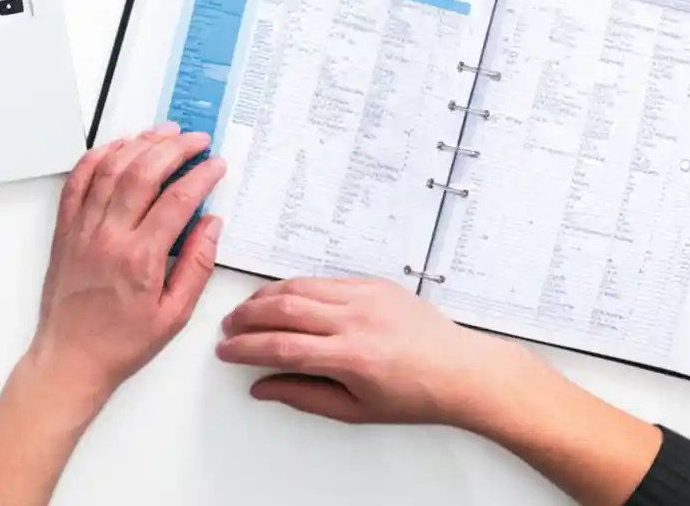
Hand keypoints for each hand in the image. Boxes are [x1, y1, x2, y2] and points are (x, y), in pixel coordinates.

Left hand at [0, 125, 226, 505]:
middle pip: (143, 172)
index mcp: (139, 259)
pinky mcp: (65, 230)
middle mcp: (108, 237)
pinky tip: (116, 147)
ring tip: (162, 132)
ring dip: (138, 143)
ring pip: (110, 169)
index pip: (177, 200)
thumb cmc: (120, 343)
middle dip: (174, 148)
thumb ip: (196, 266)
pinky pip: (78, 182)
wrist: (70, 358)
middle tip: (195, 140)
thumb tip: (211, 225)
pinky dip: (96, 157)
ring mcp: (82, 229)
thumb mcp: (174, 315)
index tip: (215, 165)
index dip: (200, 175)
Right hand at [216, 277, 538, 428]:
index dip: (246, 348)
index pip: (281, 347)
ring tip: (248, 310)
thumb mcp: (355, 410)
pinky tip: (282, 297)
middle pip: (284, 310)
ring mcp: (366, 297)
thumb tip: (263, 387)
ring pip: (299, 287)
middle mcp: (356, 321)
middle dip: (247, 317)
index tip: (227, 351)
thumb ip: (303, 396)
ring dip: (265, 297)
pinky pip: (323, 280)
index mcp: (352, 357)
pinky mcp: (374, 284)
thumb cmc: (416, 395)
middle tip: (230, 328)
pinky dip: (295, 287)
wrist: (462, 371)